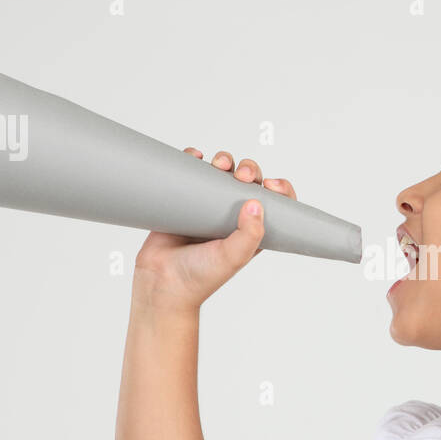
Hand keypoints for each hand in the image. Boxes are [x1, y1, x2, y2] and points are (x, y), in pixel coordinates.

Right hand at [133, 148, 297, 308]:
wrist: (161, 283)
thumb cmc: (200, 277)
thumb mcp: (233, 257)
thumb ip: (249, 234)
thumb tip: (257, 203)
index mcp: (252, 230)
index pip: (275, 203)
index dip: (279, 189)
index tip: (272, 185)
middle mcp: (231, 216)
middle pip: (248, 181)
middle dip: (250, 170)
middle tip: (242, 175)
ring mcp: (207, 206)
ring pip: (221, 172)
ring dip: (225, 160)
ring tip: (220, 164)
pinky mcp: (183, 200)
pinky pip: (191, 171)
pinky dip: (194, 159)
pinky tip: (195, 156)